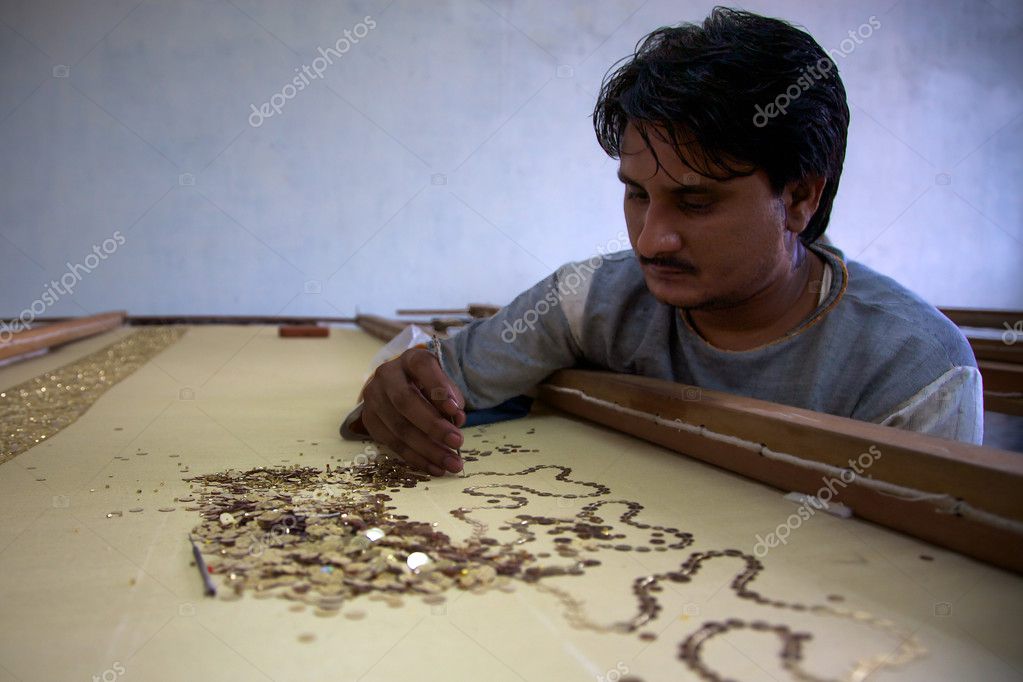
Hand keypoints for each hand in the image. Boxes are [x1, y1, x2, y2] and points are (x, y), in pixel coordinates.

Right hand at [360, 347, 465, 475]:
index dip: (439, 389)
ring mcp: (373, 397)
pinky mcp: (369, 419)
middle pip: (405, 401)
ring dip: (427, 449)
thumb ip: (452, 398)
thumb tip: (456, 420)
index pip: (423, 368)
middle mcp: (387, 374)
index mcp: (410, 359)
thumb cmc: (428, 385)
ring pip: (398, 427)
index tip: (457, 410)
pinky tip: (435, 468)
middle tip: (457, 442)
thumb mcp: (443, 383)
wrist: (400, 386)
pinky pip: (391, 443)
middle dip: (433, 426)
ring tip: (451, 464)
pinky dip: (415, 458)